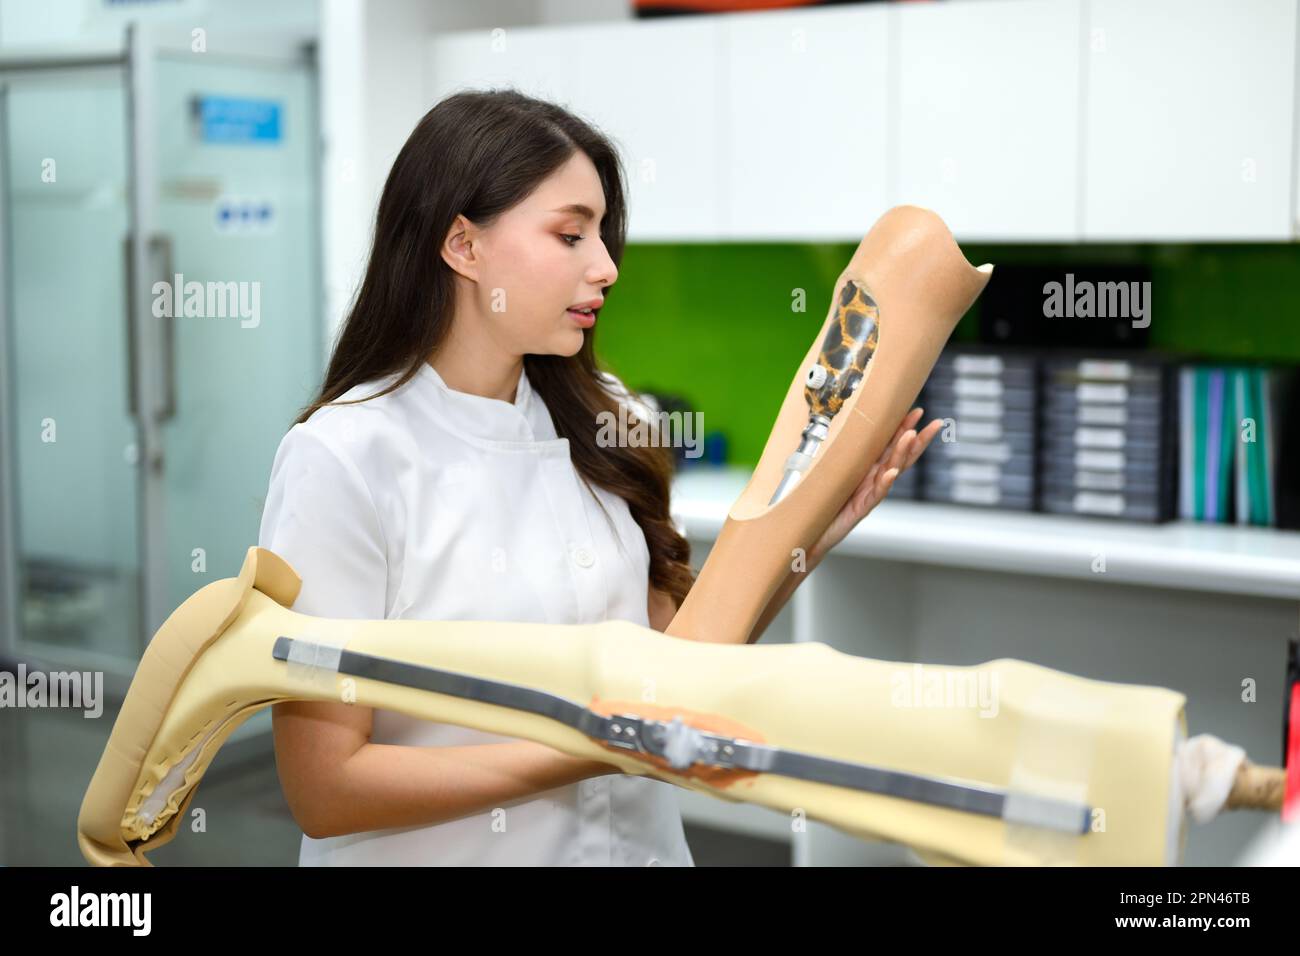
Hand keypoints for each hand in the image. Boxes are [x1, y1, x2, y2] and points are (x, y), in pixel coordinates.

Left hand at [808, 406, 941, 563]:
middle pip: (901, 456)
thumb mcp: (835, 474)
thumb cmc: (824, 503)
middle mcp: (873, 480)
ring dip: (902, 453)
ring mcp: (869, 494)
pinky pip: (876, 494)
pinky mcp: (861, 508)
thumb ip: (843, 457)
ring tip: (911, 436)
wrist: (814, 533)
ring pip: (891, 470)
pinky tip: (891, 472)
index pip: (892, 446)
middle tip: (935, 423)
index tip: (917, 411)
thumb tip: (839, 426)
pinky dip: (884, 482)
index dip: (904, 428)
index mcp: (868, 469)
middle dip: (918, 439)